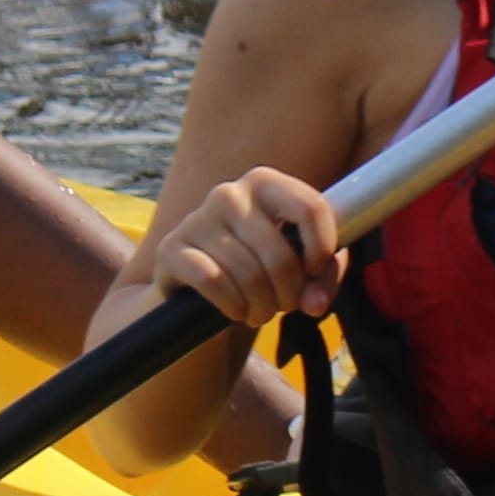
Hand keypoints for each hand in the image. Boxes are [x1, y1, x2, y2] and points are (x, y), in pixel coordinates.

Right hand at [146, 167, 344, 328]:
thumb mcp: (300, 267)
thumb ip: (323, 277)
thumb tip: (316, 303)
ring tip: (260, 312)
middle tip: (284, 306)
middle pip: (281, 255)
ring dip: (262, 307)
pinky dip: (232, 305)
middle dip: (289, 294)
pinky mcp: (171, 248)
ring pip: (248, 274)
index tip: (314, 272)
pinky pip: (213, 281)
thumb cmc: (260, 267)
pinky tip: (235, 311)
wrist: (199, 285)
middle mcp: (229, 193)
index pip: (311, 207)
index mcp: (265, 183)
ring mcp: (197, 219)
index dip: (322, 249)